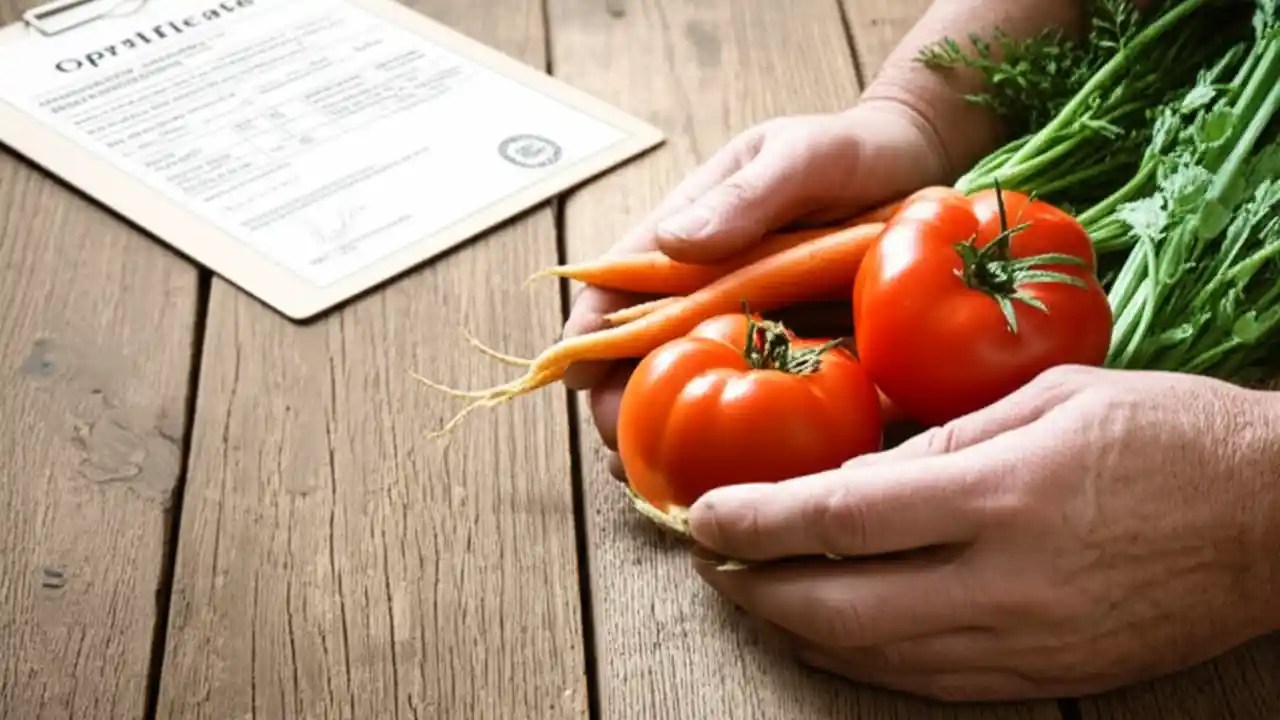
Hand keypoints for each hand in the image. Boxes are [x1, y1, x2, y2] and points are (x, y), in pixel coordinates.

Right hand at [563, 101, 950, 478]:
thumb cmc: (852, 151)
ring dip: (661, 435)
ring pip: (686, 387)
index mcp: (689, 235)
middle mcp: (706, 287)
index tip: (577, 375)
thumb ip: (746, 195)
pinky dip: (733, 441)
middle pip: (640, 352)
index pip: (616, 285)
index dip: (588, 331)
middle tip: (618, 450)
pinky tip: (725, 480)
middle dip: (617, 402)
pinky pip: (753, 399)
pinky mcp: (790, 354)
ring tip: (653, 482)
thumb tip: (673, 244)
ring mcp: (744, 324)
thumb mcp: (800, 158)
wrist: (921, 169)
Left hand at [686, 365, 1279, 701]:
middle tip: (711, 562)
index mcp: (999, 494)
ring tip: (754, 598)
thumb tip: (851, 479)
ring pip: (873, 658)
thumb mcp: (1047, 400)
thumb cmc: (1166, 434)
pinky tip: (828, 643)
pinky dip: (861, 665)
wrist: (1273, 520)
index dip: (755, 520)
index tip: (703, 514)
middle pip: (837, 607)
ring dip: (796, 633)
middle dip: (755, 589)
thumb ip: (940, 444)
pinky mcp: (1045, 676)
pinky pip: (929, 684)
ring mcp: (1022, 642)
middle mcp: (1001, 581)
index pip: (839, 518)